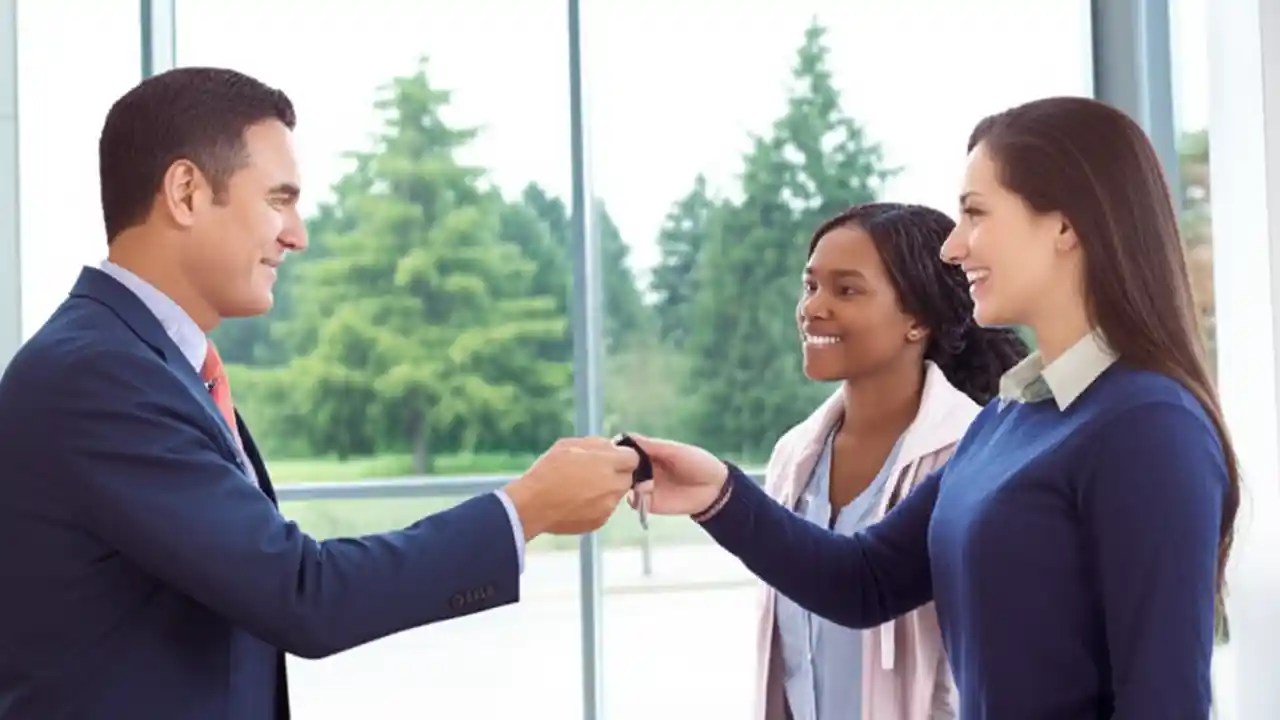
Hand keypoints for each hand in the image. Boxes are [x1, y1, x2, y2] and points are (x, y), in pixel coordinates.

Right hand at [503, 437, 637, 537]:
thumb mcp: (568, 445)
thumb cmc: (547, 472)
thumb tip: (611, 446)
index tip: (610, 457)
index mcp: (607, 464)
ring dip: (606, 490)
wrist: (531, 506)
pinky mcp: (600, 521)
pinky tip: (577, 501)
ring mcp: (607, 507)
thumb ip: (596, 444)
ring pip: (616, 494)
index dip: (621, 456)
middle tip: (594, 472)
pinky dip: (597, 504)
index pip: (632, 458)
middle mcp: (612, 486)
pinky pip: (606, 509)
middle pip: (627, 477)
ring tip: (581, 488)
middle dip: (616, 473)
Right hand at [625, 435, 728, 515]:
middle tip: (617, 467)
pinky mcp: (650, 503)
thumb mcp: (676, 451)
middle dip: (617, 468)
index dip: (618, 450)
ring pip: (625, 485)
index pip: (627, 450)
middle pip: (622, 469)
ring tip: (630, 480)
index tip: (612, 450)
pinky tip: (638, 493)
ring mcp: (646, 487)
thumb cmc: (698, 463)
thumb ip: (653, 446)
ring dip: (623, 483)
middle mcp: (644, 470)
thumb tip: (628, 436)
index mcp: (649, 454)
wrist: (715, 489)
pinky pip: (634, 502)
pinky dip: (632, 498)